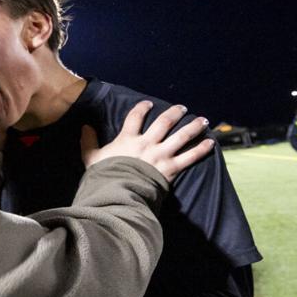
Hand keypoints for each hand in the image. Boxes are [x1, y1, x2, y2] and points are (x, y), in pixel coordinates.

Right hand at [81, 101, 214, 181]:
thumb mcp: (91, 159)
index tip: (148, 103)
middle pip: (164, 122)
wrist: (118, 192)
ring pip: (181, 136)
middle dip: (175, 113)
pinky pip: (190, 157)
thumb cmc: (104, 177)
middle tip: (182, 108)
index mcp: (128, 139)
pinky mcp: (171, 168)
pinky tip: (211, 143)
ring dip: (193, 127)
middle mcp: (147, 143)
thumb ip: (89, 142)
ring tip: (203, 120)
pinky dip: (201, 150)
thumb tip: (84, 127)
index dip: (142, 108)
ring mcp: (161, 155)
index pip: (135, 117)